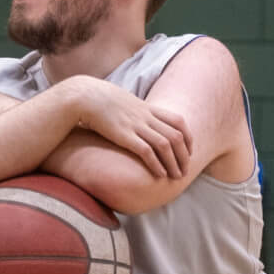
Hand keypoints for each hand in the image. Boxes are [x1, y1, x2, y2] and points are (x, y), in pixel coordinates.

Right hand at [61, 76, 191, 179]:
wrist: (86, 97)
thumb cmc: (101, 101)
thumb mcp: (125, 103)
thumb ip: (136, 112)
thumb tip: (138, 122)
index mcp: (148, 108)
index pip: (178, 121)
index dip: (188, 137)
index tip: (188, 151)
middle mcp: (146, 116)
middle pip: (176, 136)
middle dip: (184, 155)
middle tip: (185, 170)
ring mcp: (136, 125)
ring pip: (165, 145)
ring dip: (174, 163)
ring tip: (177, 176)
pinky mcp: (124, 135)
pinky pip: (146, 151)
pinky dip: (156, 164)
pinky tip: (160, 175)